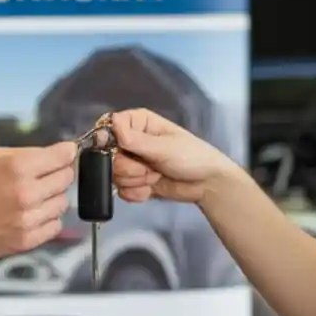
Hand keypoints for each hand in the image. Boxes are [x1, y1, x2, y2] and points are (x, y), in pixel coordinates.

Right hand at [0, 141, 76, 259]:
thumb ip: (28, 154)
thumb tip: (60, 153)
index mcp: (18, 168)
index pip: (64, 156)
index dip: (67, 153)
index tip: (65, 154)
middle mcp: (27, 193)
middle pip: (67, 179)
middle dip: (58, 174)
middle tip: (43, 176)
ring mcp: (28, 220)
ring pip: (63, 203)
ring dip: (52, 198)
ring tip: (33, 198)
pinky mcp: (27, 241)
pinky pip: (55, 226)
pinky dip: (47, 219)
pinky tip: (31, 215)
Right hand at [108, 108, 241, 204]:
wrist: (207, 184)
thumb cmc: (191, 157)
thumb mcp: (163, 147)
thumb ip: (134, 139)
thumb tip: (111, 123)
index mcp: (139, 124)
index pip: (109, 125)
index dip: (108, 139)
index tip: (120, 149)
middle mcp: (132, 141)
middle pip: (109, 155)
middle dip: (129, 167)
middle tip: (150, 168)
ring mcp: (133, 163)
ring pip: (115, 175)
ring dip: (136, 180)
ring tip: (156, 176)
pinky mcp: (136, 182)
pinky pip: (122, 190)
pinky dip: (137, 192)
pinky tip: (152, 188)